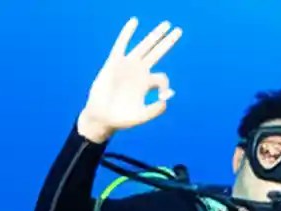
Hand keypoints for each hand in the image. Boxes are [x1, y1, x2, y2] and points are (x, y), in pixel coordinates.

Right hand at [77, 18, 183, 142]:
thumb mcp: (142, 116)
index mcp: (147, 84)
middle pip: (157, 53)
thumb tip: (169, 96)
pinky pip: (122, 45)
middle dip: (167, 42)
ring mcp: (127, 66)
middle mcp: (139, 72)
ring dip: (155, 35)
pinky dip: (127, 33)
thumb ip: (156, 109)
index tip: (162, 96)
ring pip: (144, 46)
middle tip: (178, 30)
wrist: (102, 117)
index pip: (162, 77)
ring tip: (166, 24)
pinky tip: (134, 22)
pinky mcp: (114, 63)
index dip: (165, 85)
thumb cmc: (121, 118)